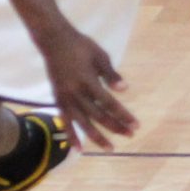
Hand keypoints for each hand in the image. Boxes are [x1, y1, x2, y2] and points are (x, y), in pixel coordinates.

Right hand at [38, 24, 136, 150]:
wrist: (54, 40)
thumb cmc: (80, 46)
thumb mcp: (99, 55)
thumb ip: (111, 74)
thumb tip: (124, 90)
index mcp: (88, 80)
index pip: (109, 103)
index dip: (123, 115)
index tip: (136, 124)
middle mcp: (76, 92)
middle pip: (98, 115)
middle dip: (115, 126)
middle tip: (130, 135)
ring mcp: (65, 98)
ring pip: (83, 123)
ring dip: (97, 137)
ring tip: (110, 148)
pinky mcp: (58, 100)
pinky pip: (65, 122)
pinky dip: (71, 136)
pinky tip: (79, 150)